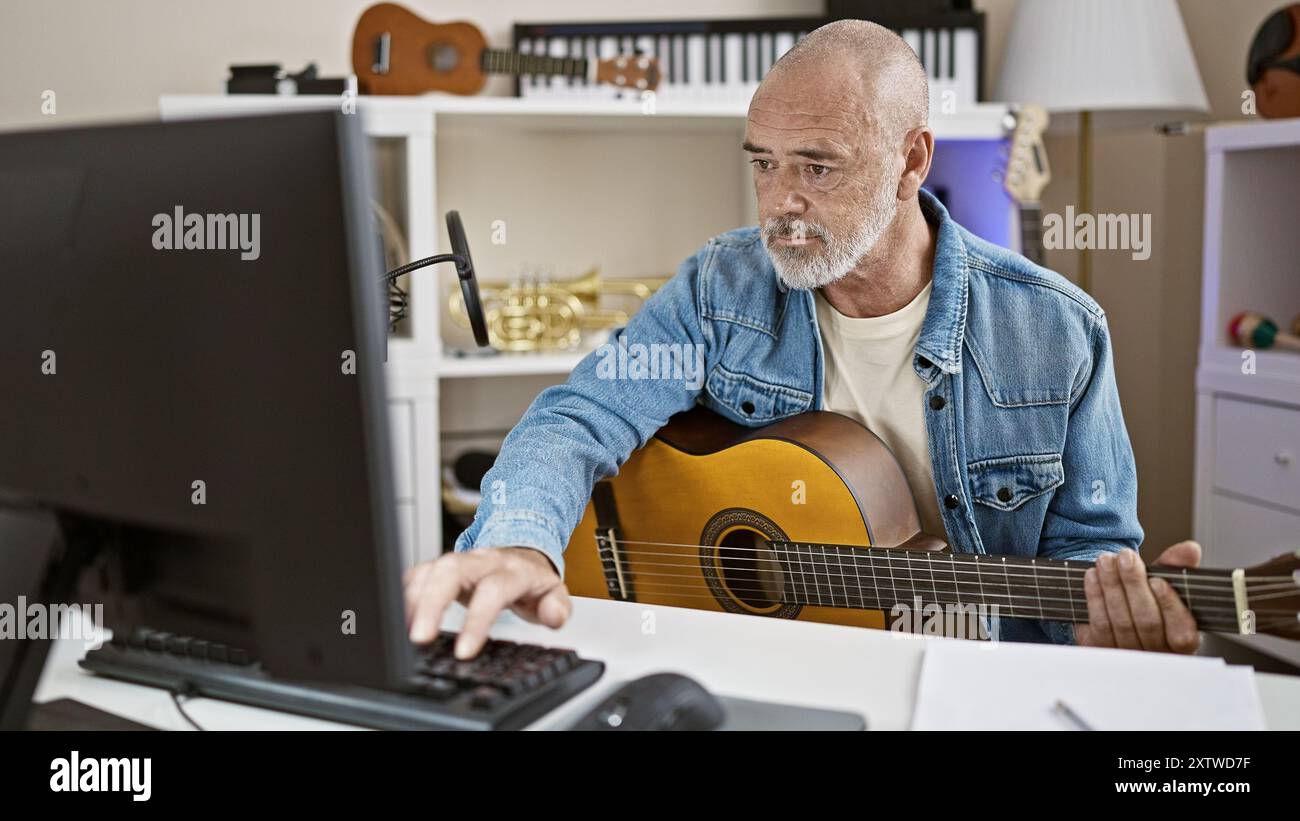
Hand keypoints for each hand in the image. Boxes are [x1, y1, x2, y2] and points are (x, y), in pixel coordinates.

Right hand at [404, 547, 571, 658]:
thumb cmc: (531, 582)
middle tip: (419, 638)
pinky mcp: (439, 567)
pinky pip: (417, 573)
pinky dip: (405, 594)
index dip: (477, 619)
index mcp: (512, 569)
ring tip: (405, 633)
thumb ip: (557, 608)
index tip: (464, 652)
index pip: (493, 590)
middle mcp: (482, 561)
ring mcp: (458, 561)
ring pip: (430, 570)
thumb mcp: (554, 595)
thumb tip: (553, 617)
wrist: (520, 556)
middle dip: (432, 603)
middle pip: (451, 571)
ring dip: (413, 600)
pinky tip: (400, 618)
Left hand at [1074, 541, 1201, 652]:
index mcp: (1183, 644)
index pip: (1182, 633)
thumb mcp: (1168, 584)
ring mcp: (1128, 656)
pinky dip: (1094, 597)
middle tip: (1126, 557)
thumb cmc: (1152, 601)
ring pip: (1120, 622)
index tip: (1158, 580)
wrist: (1119, 615)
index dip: (1170, 606)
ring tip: (1106, 560)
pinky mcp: (1101, 650)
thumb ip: (1179, 568)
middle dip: (1134, 585)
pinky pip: (1098, 625)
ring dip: (1111, 587)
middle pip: (1147, 622)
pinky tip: (1092, 576)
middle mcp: (1157, 655)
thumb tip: (1190, 549)